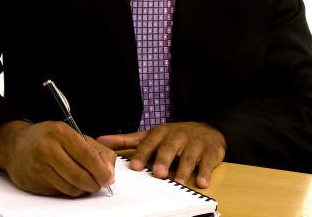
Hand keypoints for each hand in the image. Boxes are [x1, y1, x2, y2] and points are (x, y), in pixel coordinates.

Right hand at [0, 120, 115, 196]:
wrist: (15, 145)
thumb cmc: (47, 138)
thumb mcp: (73, 135)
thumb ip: (96, 150)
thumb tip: (109, 170)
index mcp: (61, 132)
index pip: (88, 157)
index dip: (102, 171)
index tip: (109, 178)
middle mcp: (48, 149)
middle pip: (81, 176)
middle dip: (95, 184)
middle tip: (99, 184)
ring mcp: (40, 166)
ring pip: (72, 188)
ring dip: (83, 189)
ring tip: (84, 182)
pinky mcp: (35, 182)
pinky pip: (61, 192)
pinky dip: (69, 190)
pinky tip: (68, 181)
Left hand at [97, 122, 225, 188]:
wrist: (207, 129)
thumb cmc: (174, 136)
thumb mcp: (151, 135)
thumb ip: (126, 140)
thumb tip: (101, 141)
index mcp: (161, 133)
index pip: (150, 143)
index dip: (143, 154)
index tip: (135, 166)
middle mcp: (177, 136)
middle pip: (170, 148)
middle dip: (164, 160)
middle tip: (158, 173)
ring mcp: (195, 143)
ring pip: (189, 156)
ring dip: (183, 169)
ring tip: (178, 181)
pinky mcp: (211, 151)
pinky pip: (208, 162)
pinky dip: (205, 172)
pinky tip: (201, 182)